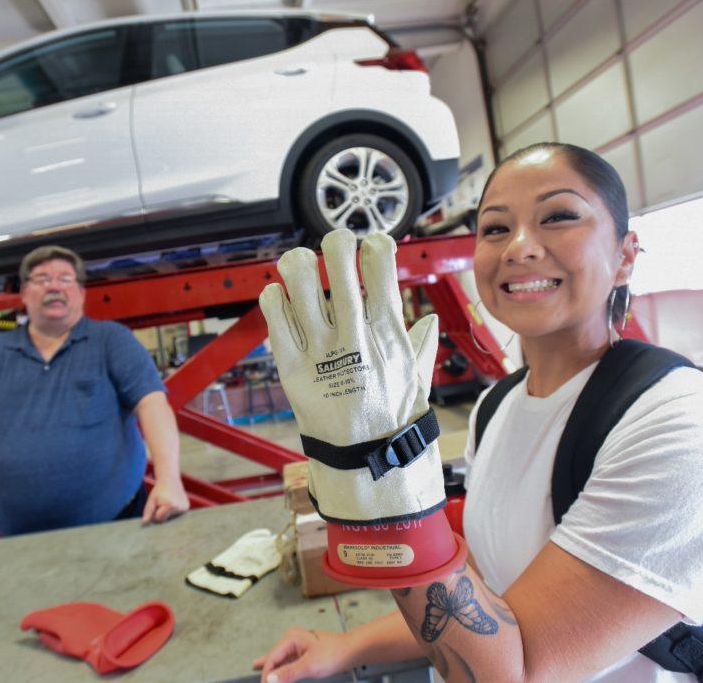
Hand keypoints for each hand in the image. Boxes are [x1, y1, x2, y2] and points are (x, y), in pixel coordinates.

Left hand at [141, 479, 188, 524]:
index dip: (155, 514)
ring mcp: (184, 508)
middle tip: (161, 503)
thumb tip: (144, 524)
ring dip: (168, 513)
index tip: (156, 505)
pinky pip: (177, 514)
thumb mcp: (151, 500)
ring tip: (168, 502)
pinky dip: (173, 511)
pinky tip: (173, 502)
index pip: (159, 519)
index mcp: (170, 506)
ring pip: (172, 518)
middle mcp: (179, 508)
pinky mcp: (187, 507)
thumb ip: (148, 512)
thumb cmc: (159, 490)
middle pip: (166, 520)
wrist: (170, 480)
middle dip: (162, 514)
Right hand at [253, 627, 350, 682]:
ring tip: (263, 681)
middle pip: (274, 659)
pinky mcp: (302, 652)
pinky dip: (282, 671)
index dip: (267, 675)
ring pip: (280, 661)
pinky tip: (273, 675)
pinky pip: (287, 662)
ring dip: (274, 673)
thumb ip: (289, 673)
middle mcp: (291, 639)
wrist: (351, 651)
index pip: (272, 658)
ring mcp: (296, 645)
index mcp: (290, 638)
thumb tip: (270, 679)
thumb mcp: (310, 666)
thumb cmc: (333, 654)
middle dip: (268, 674)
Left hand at [258, 230, 443, 522]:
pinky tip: (281, 296)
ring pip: (299, 280)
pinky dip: (274, 296)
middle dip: (337, 243)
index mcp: (387, 330)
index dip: (374, 244)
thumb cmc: (393, 417)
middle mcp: (352, 334)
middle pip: (339, 261)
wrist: (365, 460)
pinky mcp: (291, 367)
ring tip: (300, 265)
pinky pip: (273, 314)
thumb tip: (429, 320)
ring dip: (299, 263)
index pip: (380, 262)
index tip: (370, 246)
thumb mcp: (416, 377)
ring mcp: (319, 350)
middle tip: (335, 246)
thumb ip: (421, 343)